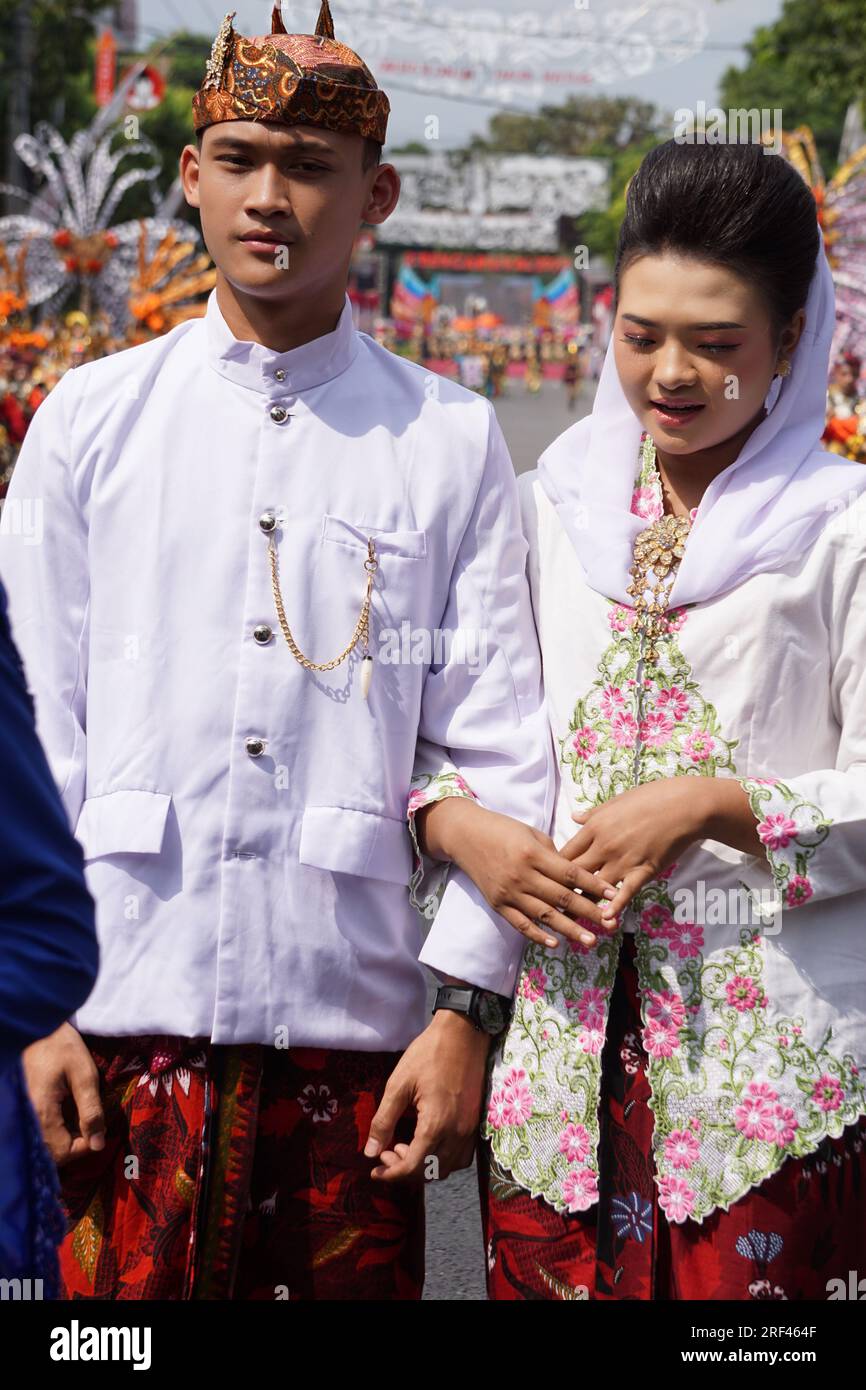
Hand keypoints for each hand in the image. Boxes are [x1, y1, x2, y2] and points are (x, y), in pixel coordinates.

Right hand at [22, 1022, 105, 1166]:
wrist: (36, 1027)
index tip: (98, 1130)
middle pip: (49, 1153)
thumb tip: (98, 1144)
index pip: (61, 1152)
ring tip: (80, 1120)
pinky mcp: (23, 1108)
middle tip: (90, 1126)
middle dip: (73, 1145)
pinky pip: (37, 1131)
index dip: (84, 1147)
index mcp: (41, 1111)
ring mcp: (22, 1113)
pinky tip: (65, 1115)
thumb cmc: (62, 1046)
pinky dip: (53, 1130)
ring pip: (42, 1144)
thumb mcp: (85, 1074)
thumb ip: (91, 1110)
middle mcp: (27, 1117)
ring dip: (62, 1139)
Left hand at [364, 1009, 490, 1183]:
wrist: (464, 1032)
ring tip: (406, 1146)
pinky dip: (443, 1159)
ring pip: (448, 1167)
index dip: (391, 1174)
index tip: (375, 1170)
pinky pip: (462, 1155)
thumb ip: (384, 1121)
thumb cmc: (428, 1054)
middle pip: (430, 1172)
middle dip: (405, 1169)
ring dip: (425, 1166)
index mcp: (435, 1124)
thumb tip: (370, 1151)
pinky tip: (429, 1142)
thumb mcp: (399, 1084)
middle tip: (387, 1152)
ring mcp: (470, 1128)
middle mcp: (457, 1133)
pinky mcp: (476, 1121)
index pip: (413, 1167)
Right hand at [417, 798, 617, 947]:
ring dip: (569, 930)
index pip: (570, 874)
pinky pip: (520, 924)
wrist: (465, 836)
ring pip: (544, 916)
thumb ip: (553, 854)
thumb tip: (574, 874)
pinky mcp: (498, 904)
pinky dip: (537, 935)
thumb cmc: (502, 829)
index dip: (594, 885)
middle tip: (610, 923)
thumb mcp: (531, 834)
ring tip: (590, 940)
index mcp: (533, 854)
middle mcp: (522, 875)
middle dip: (588, 911)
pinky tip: (555, 943)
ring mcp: (509, 892)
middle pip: (561, 898)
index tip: (613, 894)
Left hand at [561, 777, 753, 917]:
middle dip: (561, 890)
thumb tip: (573, 817)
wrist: (685, 805)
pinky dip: (614, 907)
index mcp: (594, 827)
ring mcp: (622, 860)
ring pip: (595, 887)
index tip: (548, 880)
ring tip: (570, 923)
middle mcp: (603, 846)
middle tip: (551, 907)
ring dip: (583, 904)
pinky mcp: (643, 871)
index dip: (554, 868)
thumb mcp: (616, 801)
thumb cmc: (651, 797)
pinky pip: (624, 893)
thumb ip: (593, 814)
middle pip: (574, 873)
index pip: (565, 853)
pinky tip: (605, 920)